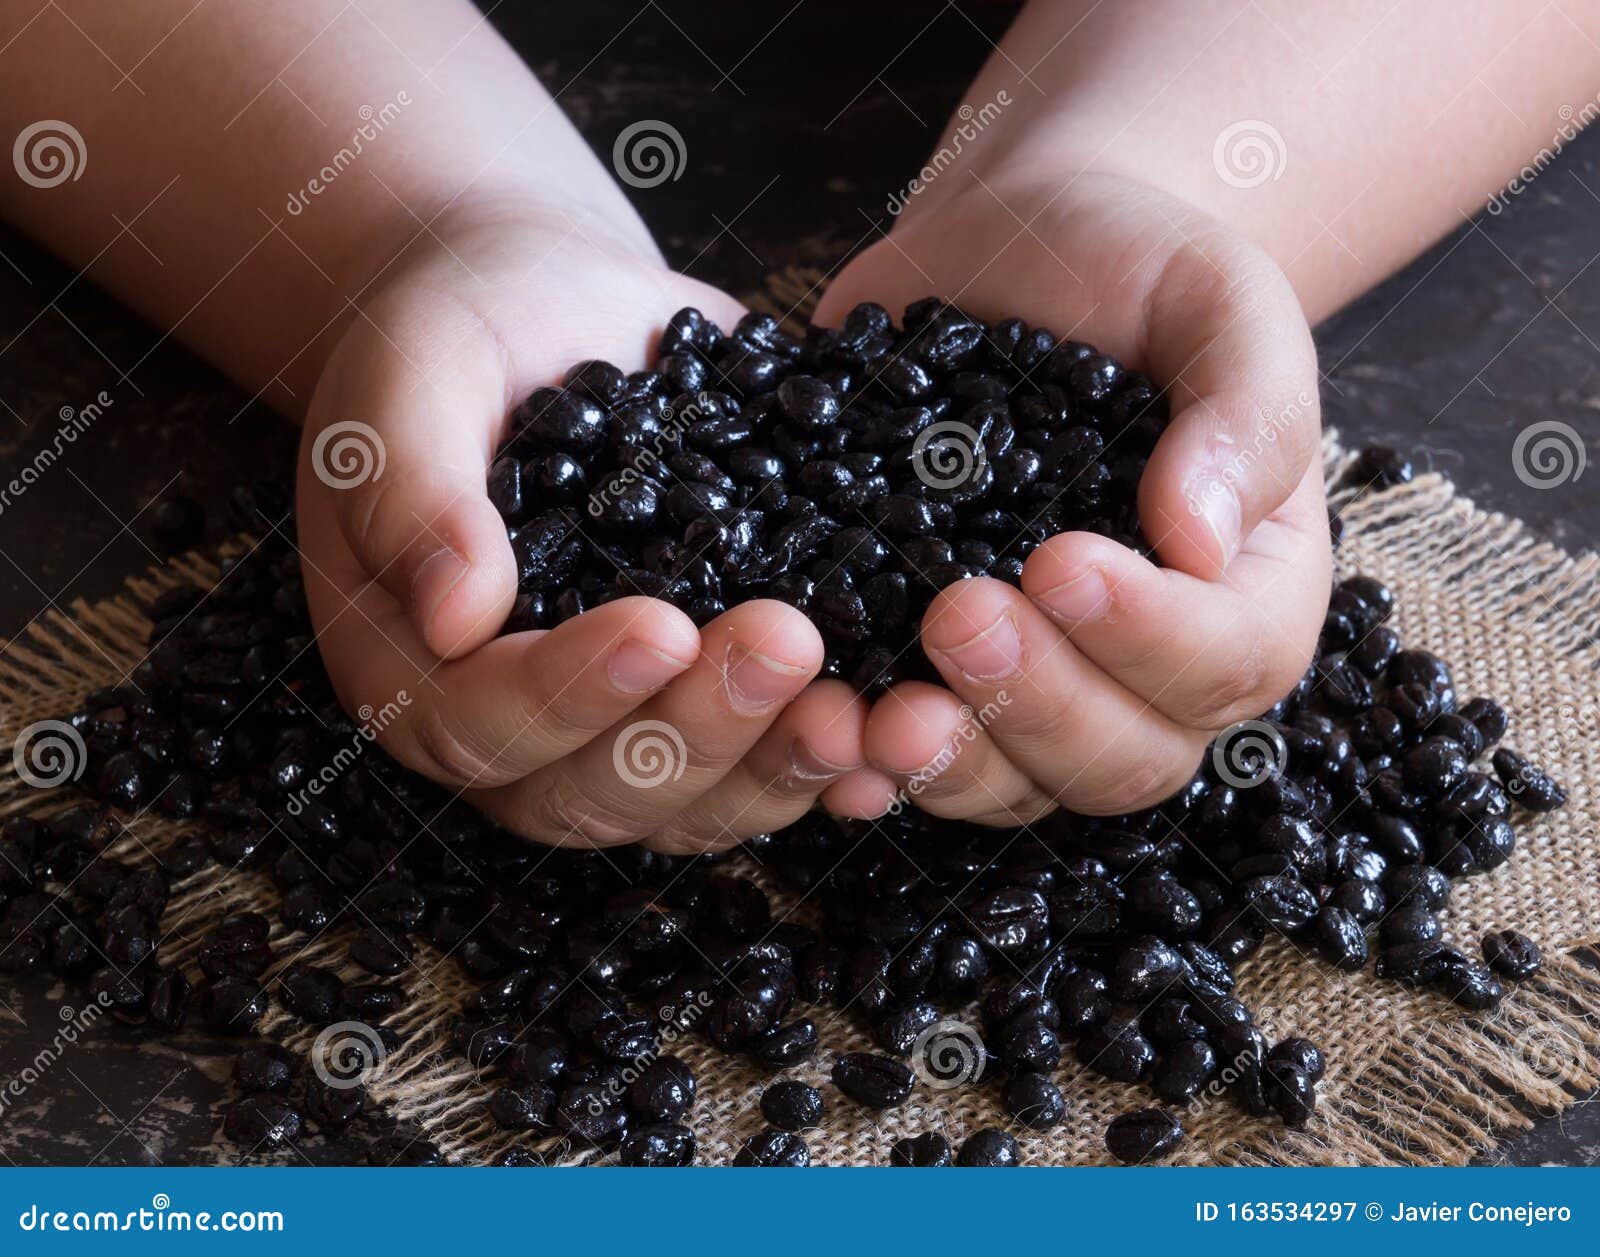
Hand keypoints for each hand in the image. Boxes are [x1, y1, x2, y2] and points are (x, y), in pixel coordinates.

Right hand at [298, 200, 886, 850]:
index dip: (571, 695)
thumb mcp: (411, 377)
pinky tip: (894, 736)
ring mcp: (621, 723)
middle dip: (697, 729)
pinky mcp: (707, 700)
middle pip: (595, 791)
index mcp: (416, 665)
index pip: (481, 720)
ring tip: (855, 705)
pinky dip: (831, 767)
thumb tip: (454, 615)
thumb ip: (413, 489)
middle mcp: (517, 724)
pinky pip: (762, 766)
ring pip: (691, 802)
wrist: (550, 308)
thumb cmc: (457, 333)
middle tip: (783, 641)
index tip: (659, 627)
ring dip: (777, 765)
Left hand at [815, 171, 1329, 822]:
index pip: (1226, 661)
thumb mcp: (1219, 302)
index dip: (1148, 638)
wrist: (1010, 251)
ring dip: (953, 762)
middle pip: (1123, 758)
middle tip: (957, 614)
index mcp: (1244, 587)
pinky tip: (827, 739)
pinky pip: (918, 756)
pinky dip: (871, 763)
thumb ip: (1246, 414)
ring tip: (881, 712)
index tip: (1060, 560)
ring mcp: (1038, 676)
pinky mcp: (932, 667)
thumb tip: (1200, 543)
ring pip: (1018, 783)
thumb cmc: (1138, 268)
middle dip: (1040, 705)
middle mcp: (1148, 661)